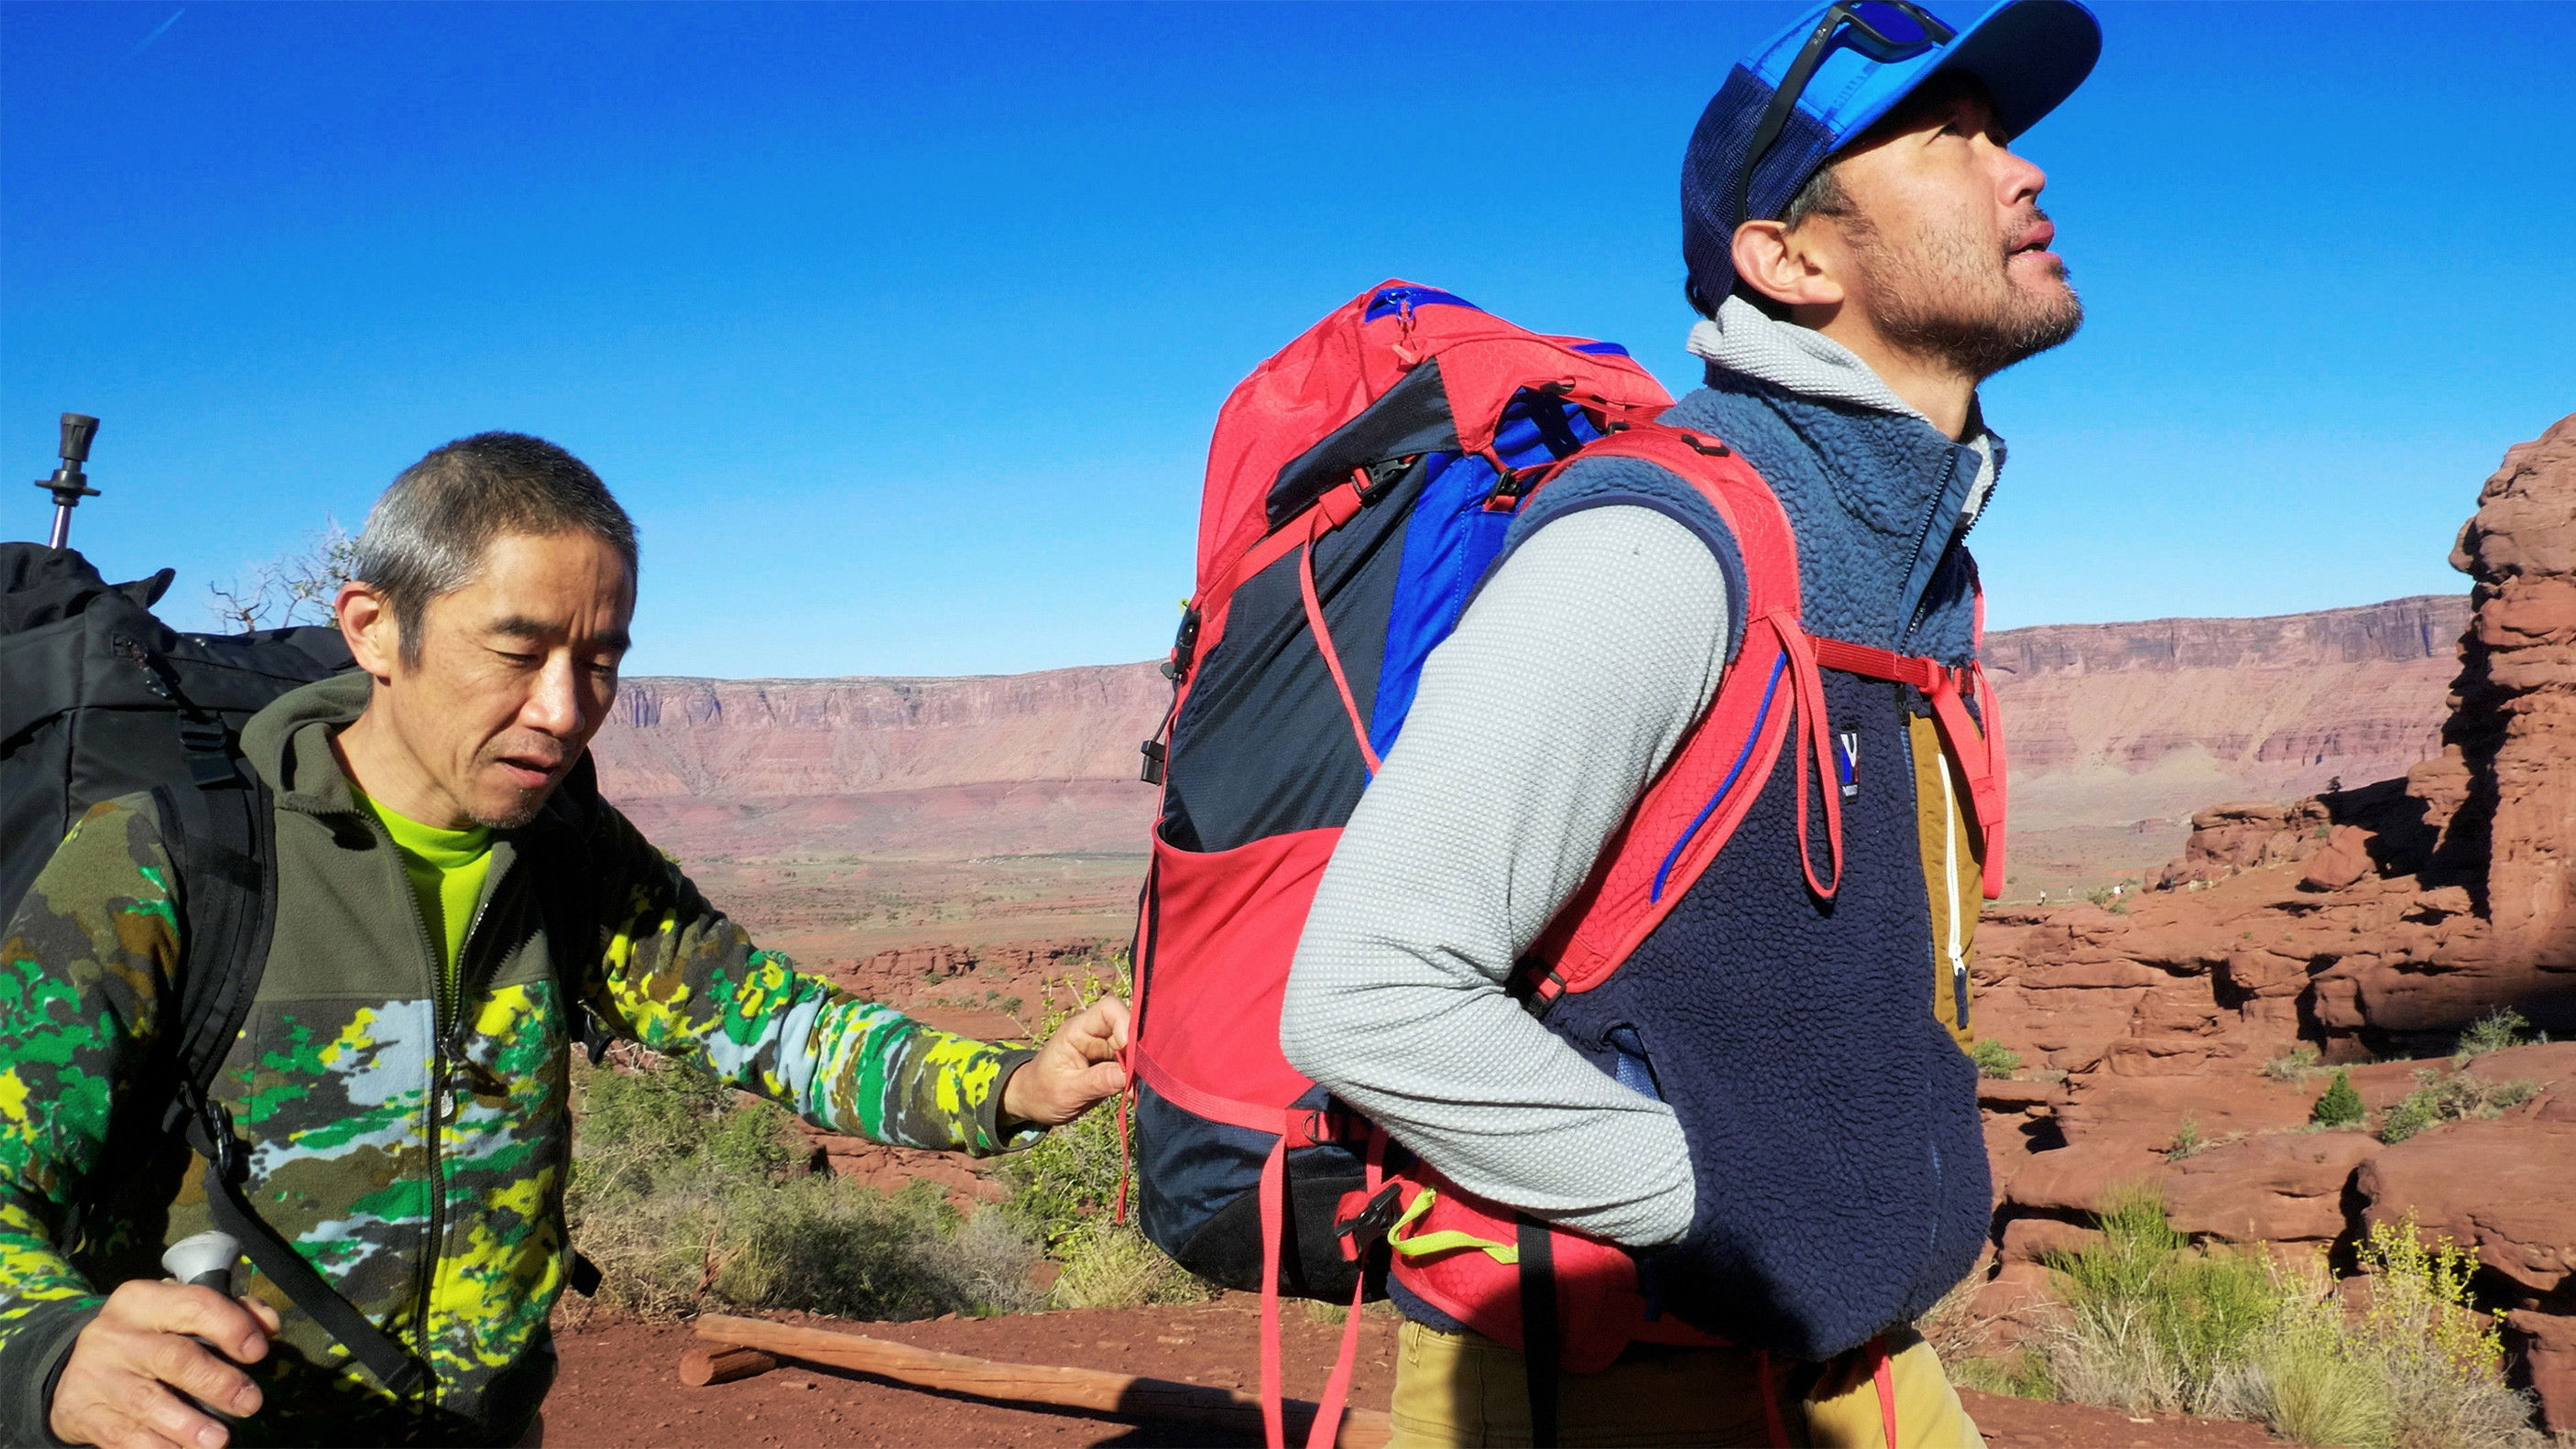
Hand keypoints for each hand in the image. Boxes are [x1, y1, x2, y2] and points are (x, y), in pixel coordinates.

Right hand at [49, 1279, 279, 1448]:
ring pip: (146, 1401)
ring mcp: (95, 1375)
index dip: (231, 1328)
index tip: (257, 1352)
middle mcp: (114, 1334)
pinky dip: (154, 1445)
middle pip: (173, 1357)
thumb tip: (269, 1324)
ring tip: (218, 1440)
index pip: (193, 1305)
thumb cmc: (146, 1338)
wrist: (75, 1369)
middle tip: (250, 1403)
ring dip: (188, 1424)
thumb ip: (228, 1312)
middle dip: (217, 1383)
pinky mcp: (81, 1412)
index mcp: (142, 1300)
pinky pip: (121, 1434)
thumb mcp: (176, 1314)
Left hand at [1000, 996, 1130, 1127]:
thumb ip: (1098, 1082)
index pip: (1109, 1009)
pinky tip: (1136, 1092)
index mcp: (1078, 1030)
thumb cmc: (1042, 1092)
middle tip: (1142, 1078)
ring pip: (1135, 1047)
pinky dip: (1138, 1077)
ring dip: (1141, 1067)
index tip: (1131, 1053)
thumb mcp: (1067, 1091)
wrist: (1033, 1101)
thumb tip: (1130, 1076)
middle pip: (1129, 1028)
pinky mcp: (1112, 1064)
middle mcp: (1095, 1034)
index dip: (1125, 1023)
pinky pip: (1133, 1064)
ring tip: (1138, 1088)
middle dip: (1139, 1051)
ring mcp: (1105, 1049)